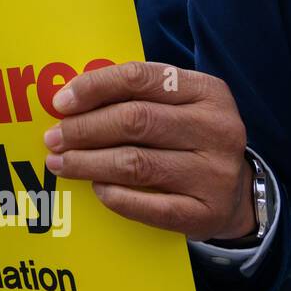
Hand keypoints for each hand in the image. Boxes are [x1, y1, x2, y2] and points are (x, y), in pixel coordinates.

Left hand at [44, 62, 256, 241]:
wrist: (237, 194)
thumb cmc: (188, 140)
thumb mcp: (175, 106)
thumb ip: (132, 96)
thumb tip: (68, 101)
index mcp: (206, 91)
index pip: (140, 78)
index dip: (94, 87)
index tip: (60, 102)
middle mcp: (216, 129)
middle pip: (134, 120)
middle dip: (83, 129)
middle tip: (53, 138)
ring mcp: (215, 173)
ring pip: (135, 163)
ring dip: (87, 163)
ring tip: (60, 163)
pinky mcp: (206, 213)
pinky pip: (149, 206)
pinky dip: (114, 196)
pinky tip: (96, 188)